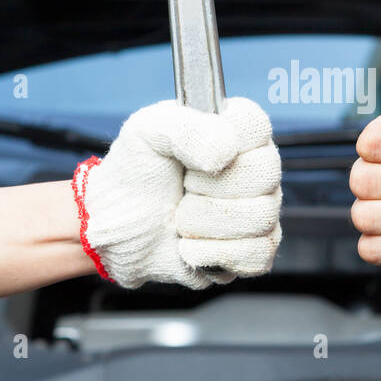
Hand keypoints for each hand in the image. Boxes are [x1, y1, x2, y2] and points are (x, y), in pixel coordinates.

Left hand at [74, 97, 281, 288]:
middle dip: (207, 188)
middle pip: (264, 174)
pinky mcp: (253, 251)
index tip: (189, 156)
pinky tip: (190, 246)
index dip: (222, 142)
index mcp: (235, 129)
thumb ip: (185, 126)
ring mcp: (260, 209)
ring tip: (181, 218)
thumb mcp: (145, 132)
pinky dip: (211, 253)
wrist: (116, 230)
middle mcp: (255, 166)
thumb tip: (225, 153)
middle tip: (183, 188)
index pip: (256, 125)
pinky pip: (257, 254)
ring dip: (204, 223)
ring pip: (260, 217)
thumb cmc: (134, 175)